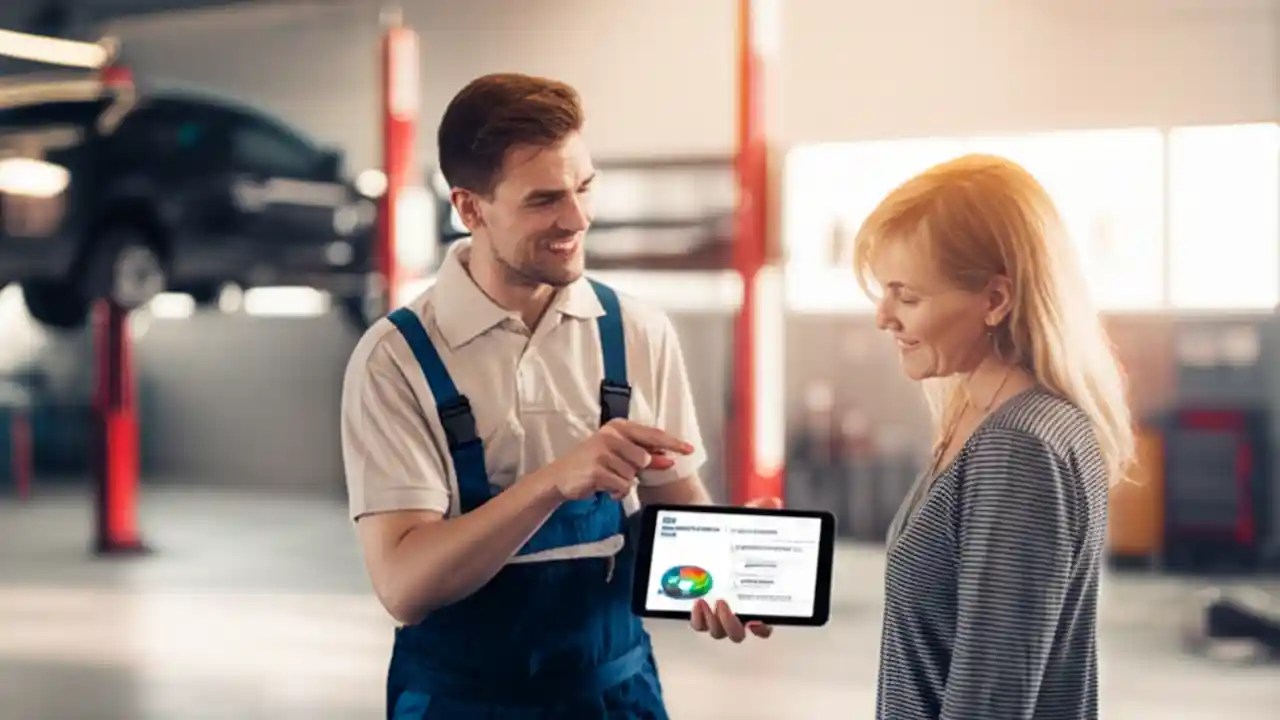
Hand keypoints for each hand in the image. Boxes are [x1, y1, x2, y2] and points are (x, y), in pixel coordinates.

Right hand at [530, 419, 693, 501]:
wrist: (561, 477)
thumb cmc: (593, 464)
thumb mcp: (619, 456)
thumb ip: (644, 456)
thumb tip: (669, 460)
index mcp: (618, 427)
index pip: (652, 434)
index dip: (672, 443)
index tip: (688, 450)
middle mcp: (611, 435)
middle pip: (643, 458)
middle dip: (634, 470)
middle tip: (617, 470)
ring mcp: (602, 452)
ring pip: (632, 474)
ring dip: (623, 482)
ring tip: (607, 478)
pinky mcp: (597, 469)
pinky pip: (622, 486)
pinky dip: (616, 492)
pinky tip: (604, 487)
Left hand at [688, 495, 783, 641]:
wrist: (701, 531)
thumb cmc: (730, 532)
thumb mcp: (745, 522)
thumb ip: (758, 513)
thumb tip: (773, 504)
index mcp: (755, 598)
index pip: (765, 624)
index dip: (763, 627)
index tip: (758, 619)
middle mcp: (736, 610)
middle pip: (737, 633)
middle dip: (732, 625)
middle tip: (725, 605)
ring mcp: (715, 612)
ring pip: (716, 631)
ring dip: (712, 622)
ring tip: (705, 602)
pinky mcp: (697, 607)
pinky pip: (698, 623)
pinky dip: (696, 618)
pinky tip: (695, 602)